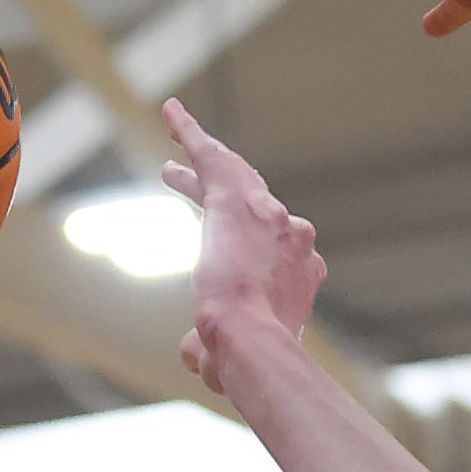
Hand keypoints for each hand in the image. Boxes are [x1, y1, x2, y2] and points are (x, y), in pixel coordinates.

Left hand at [161, 102, 322, 391]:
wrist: (252, 338)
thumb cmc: (246, 359)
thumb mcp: (229, 360)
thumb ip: (212, 355)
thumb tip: (192, 359)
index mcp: (301, 273)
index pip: (274, 250)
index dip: (251, 251)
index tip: (234, 259)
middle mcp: (293, 237)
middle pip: (258, 204)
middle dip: (233, 193)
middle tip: (204, 186)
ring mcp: (268, 212)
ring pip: (233, 173)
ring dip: (207, 159)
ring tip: (181, 142)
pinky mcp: (232, 194)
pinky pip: (207, 154)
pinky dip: (188, 132)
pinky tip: (170, 112)